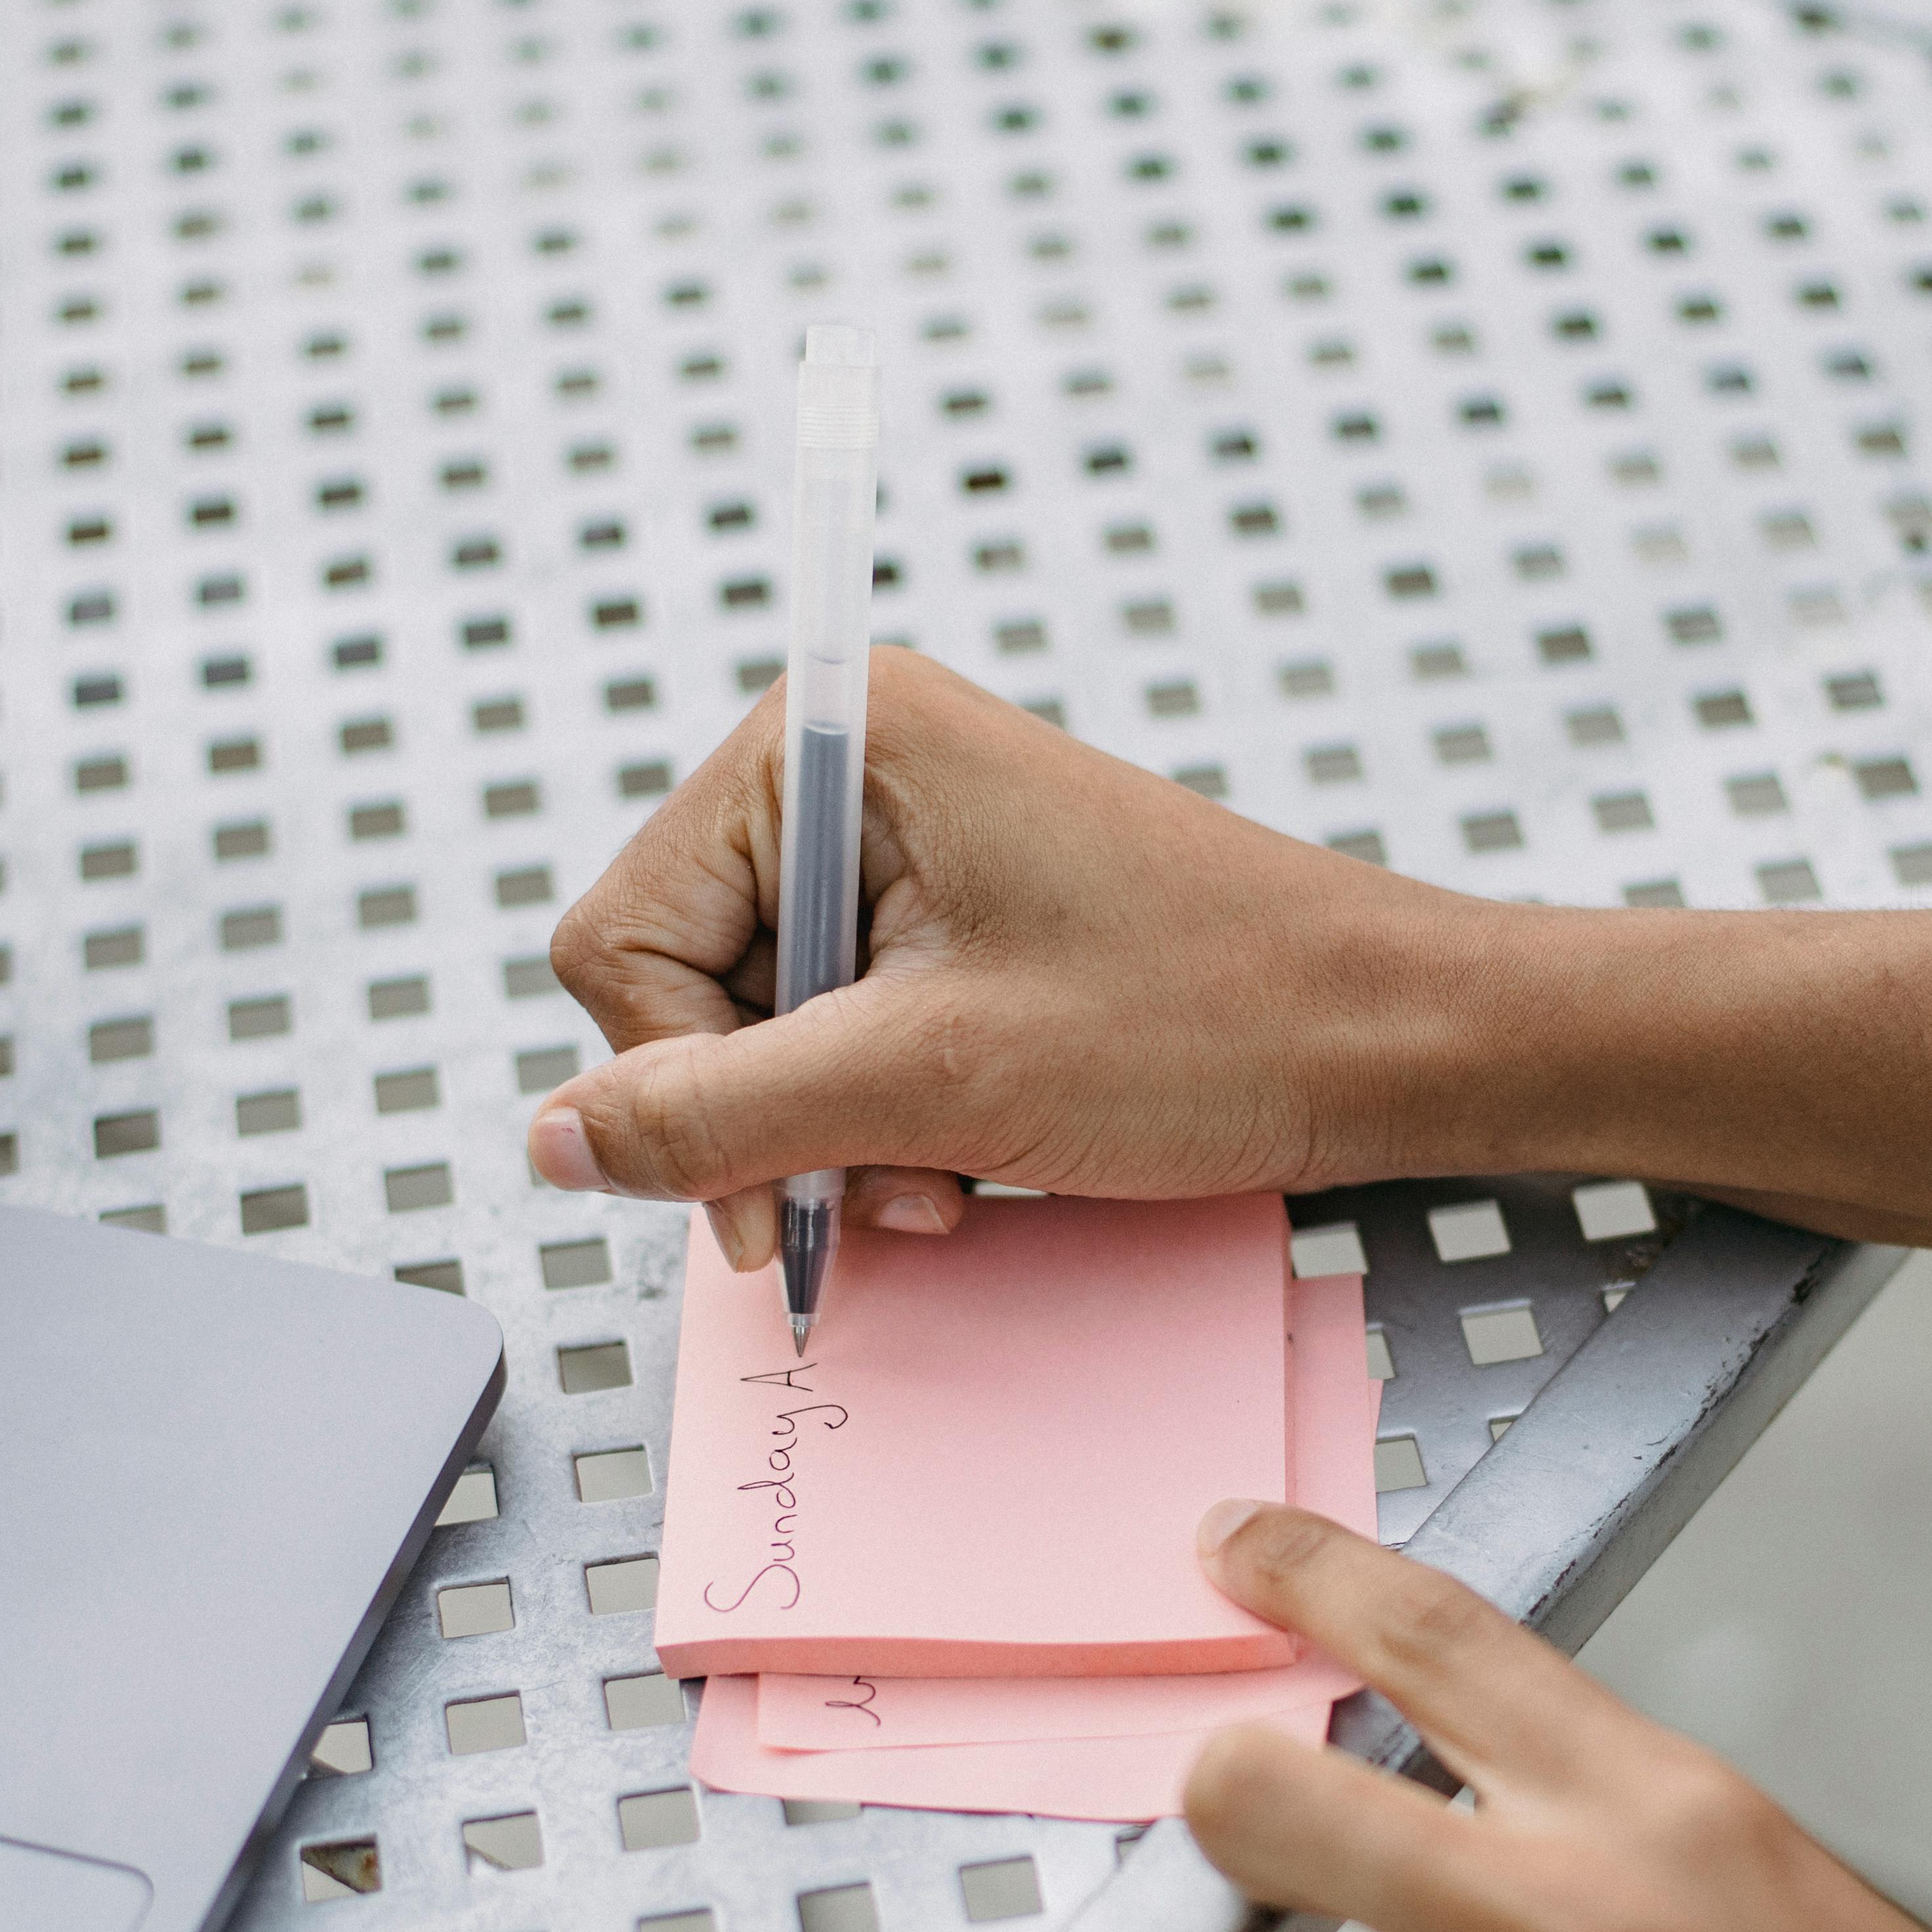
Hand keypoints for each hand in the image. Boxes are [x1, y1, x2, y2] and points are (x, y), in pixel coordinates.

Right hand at [534, 648, 1514, 1266]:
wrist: (1382, 1034)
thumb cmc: (1200, 1022)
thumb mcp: (926, 1082)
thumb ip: (716, 1114)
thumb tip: (549, 1141)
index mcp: (828, 741)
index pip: (618, 941)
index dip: (681, 1086)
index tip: (786, 1191)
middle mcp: (850, 767)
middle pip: (680, 990)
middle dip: (774, 1117)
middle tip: (896, 1187)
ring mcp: (905, 840)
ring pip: (762, 1033)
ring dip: (837, 1136)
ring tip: (953, 1171)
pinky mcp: (954, 912)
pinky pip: (843, 1034)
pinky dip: (887, 1119)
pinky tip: (971, 1152)